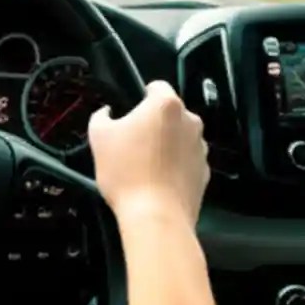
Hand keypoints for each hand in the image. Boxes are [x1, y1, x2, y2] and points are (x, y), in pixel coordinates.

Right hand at [88, 81, 209, 224]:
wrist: (156, 217)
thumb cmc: (126, 172)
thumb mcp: (99, 138)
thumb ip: (101, 116)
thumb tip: (108, 113)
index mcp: (166, 105)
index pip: (155, 87)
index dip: (139, 98)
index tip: (128, 116)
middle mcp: (190, 121)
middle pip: (169, 114)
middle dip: (153, 125)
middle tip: (132, 144)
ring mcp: (201, 148)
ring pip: (179, 138)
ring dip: (166, 146)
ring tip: (145, 167)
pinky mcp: (205, 172)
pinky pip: (186, 162)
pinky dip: (175, 167)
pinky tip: (158, 183)